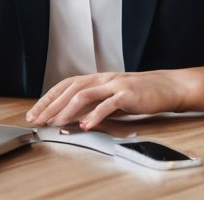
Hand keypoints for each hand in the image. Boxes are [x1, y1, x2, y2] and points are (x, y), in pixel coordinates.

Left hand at [24, 70, 189, 130]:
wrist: (168, 87)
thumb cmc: (141, 93)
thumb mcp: (113, 96)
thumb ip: (95, 104)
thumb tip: (74, 117)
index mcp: (97, 78)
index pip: (65, 85)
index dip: (48, 98)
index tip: (35, 112)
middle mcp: (103, 79)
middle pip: (70, 88)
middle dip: (51, 104)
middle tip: (37, 119)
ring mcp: (115, 84)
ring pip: (84, 94)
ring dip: (67, 110)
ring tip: (55, 123)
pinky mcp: (128, 94)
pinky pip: (108, 104)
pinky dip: (95, 115)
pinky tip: (85, 125)